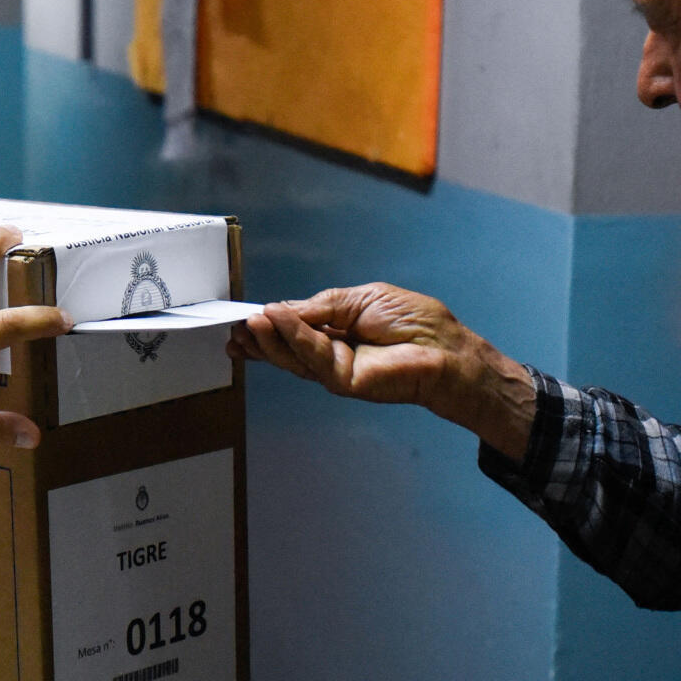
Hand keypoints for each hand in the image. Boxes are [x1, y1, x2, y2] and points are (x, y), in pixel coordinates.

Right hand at [229, 283, 536, 456]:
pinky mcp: (344, 381)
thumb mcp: (360, 299)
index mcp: (336, 331)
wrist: (447, 350)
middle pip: (285, 348)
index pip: (294, 329)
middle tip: (233, 330)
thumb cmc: (416, 322)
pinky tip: (275, 321)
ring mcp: (336, 370)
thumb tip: (282, 309)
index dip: (268, 325)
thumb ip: (321, 307)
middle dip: (258, 338)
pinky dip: (293, 337)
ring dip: (268, 338)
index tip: (243, 319)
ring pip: (292, 356)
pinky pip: (312, 356)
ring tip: (249, 322)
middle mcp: (332, 354)